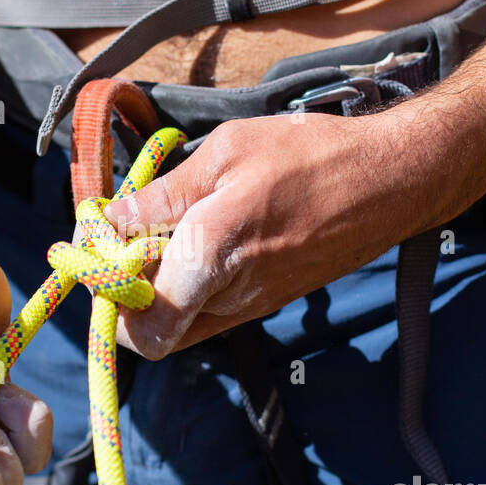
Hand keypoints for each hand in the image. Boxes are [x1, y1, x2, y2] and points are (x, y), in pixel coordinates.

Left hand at [103, 109, 443, 358]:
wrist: (392, 181)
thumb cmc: (312, 155)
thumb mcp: (228, 151)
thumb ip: (163, 194)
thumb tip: (109, 222)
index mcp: (213, 251)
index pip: (138, 319)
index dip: (103, 291)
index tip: (93, 247)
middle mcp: (230, 294)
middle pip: (150, 332)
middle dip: (121, 296)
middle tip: (115, 244)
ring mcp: (252, 306)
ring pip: (178, 325)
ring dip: (153, 292)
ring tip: (153, 235)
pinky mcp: (267, 303)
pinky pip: (208, 312)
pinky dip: (186, 288)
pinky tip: (191, 241)